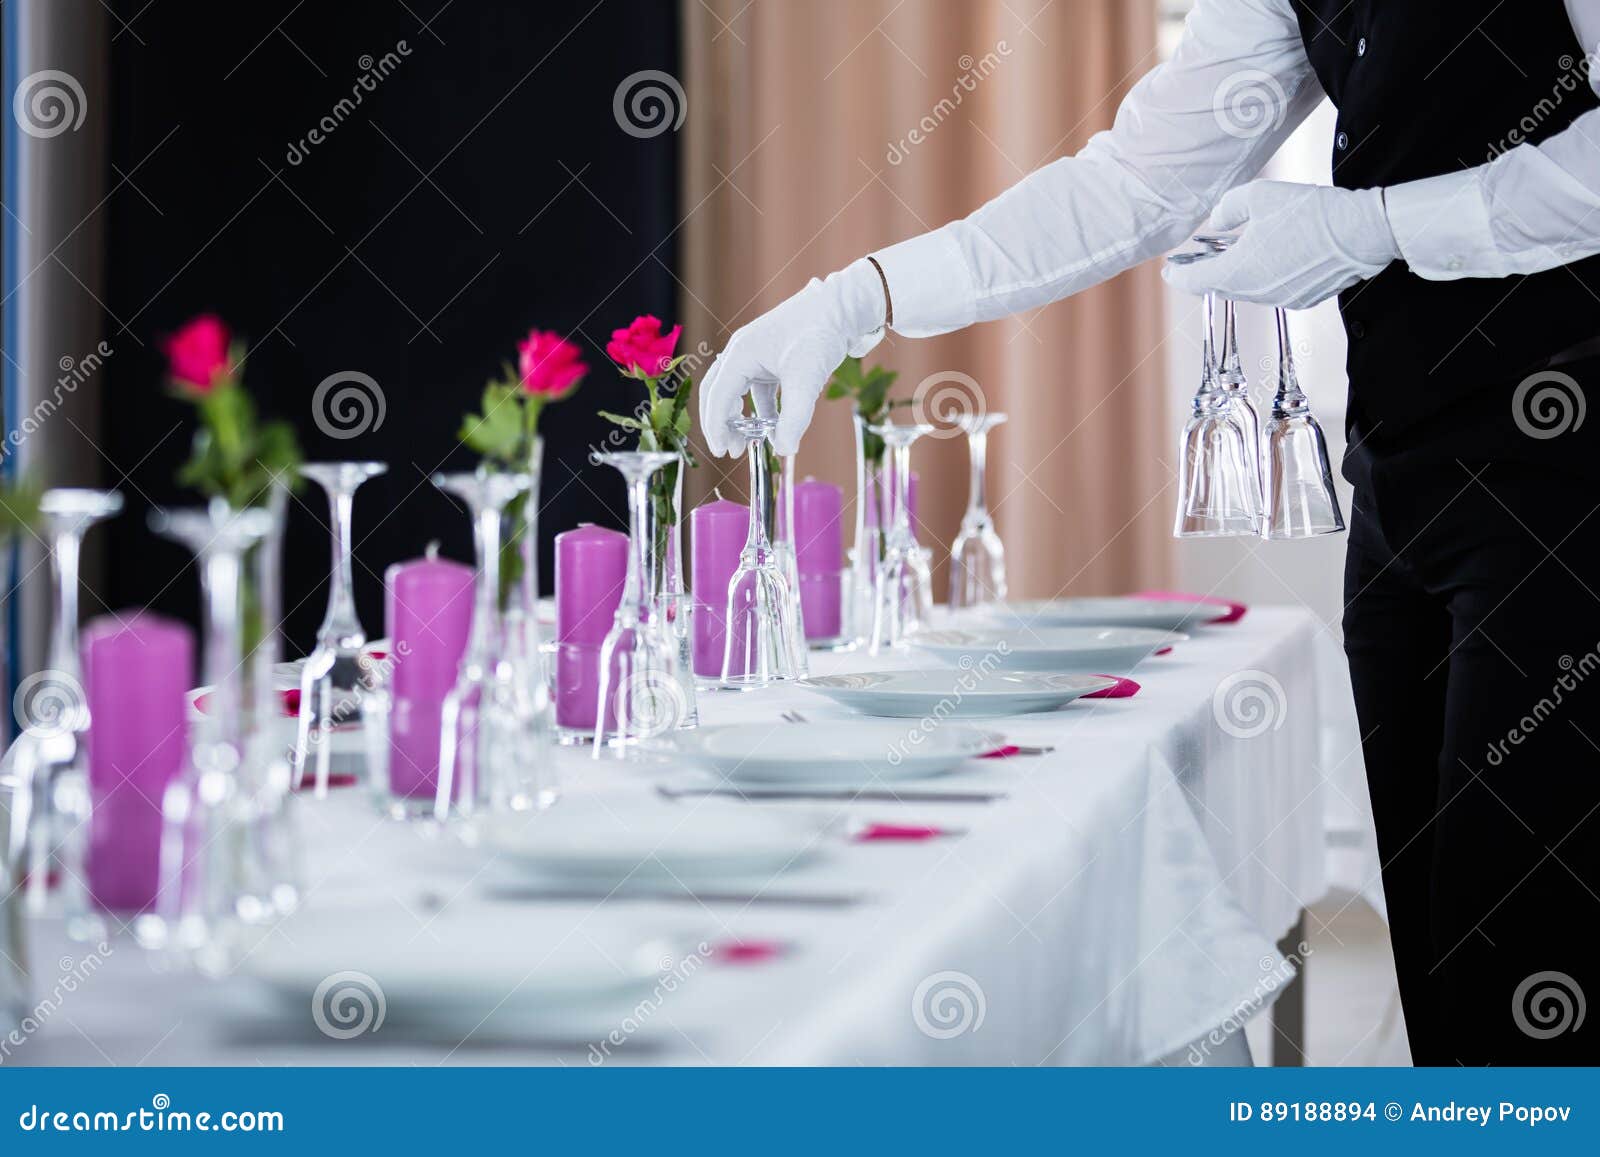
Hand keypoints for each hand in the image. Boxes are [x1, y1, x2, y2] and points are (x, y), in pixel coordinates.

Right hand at [699, 258, 886, 456]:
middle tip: (730, 451)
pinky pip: (755, 388)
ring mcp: (754, 354)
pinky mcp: (769, 358)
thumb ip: (794, 418)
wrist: (840, 307)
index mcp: (740, 354)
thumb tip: (784, 450)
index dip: (716, 427)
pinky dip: (759, 409)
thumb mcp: (806, 380)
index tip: (722, 452)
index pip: (717, 396)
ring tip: (746, 443)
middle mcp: (741, 352)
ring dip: (738, 418)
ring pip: (734, 391)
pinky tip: (771, 427)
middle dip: (721, 424)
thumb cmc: (819, 333)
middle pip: (717, 393)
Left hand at [1163, 180, 1397, 308]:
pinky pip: (1271, 289)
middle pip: (1219, 287)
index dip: (1177, 276)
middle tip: (1194, 262)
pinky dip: (1261, 276)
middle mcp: (1255, 293)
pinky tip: (1267, 257)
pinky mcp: (1303, 298)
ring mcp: (1280, 299)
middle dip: (1204, 274)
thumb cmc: (1310, 211)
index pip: (1194, 281)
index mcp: (1237, 272)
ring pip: (1246, 289)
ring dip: (1234, 274)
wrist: (1363, 232)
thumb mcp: (1259, 195)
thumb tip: (1218, 222)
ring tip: (1231, 254)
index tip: (1168, 270)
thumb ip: (1228, 209)